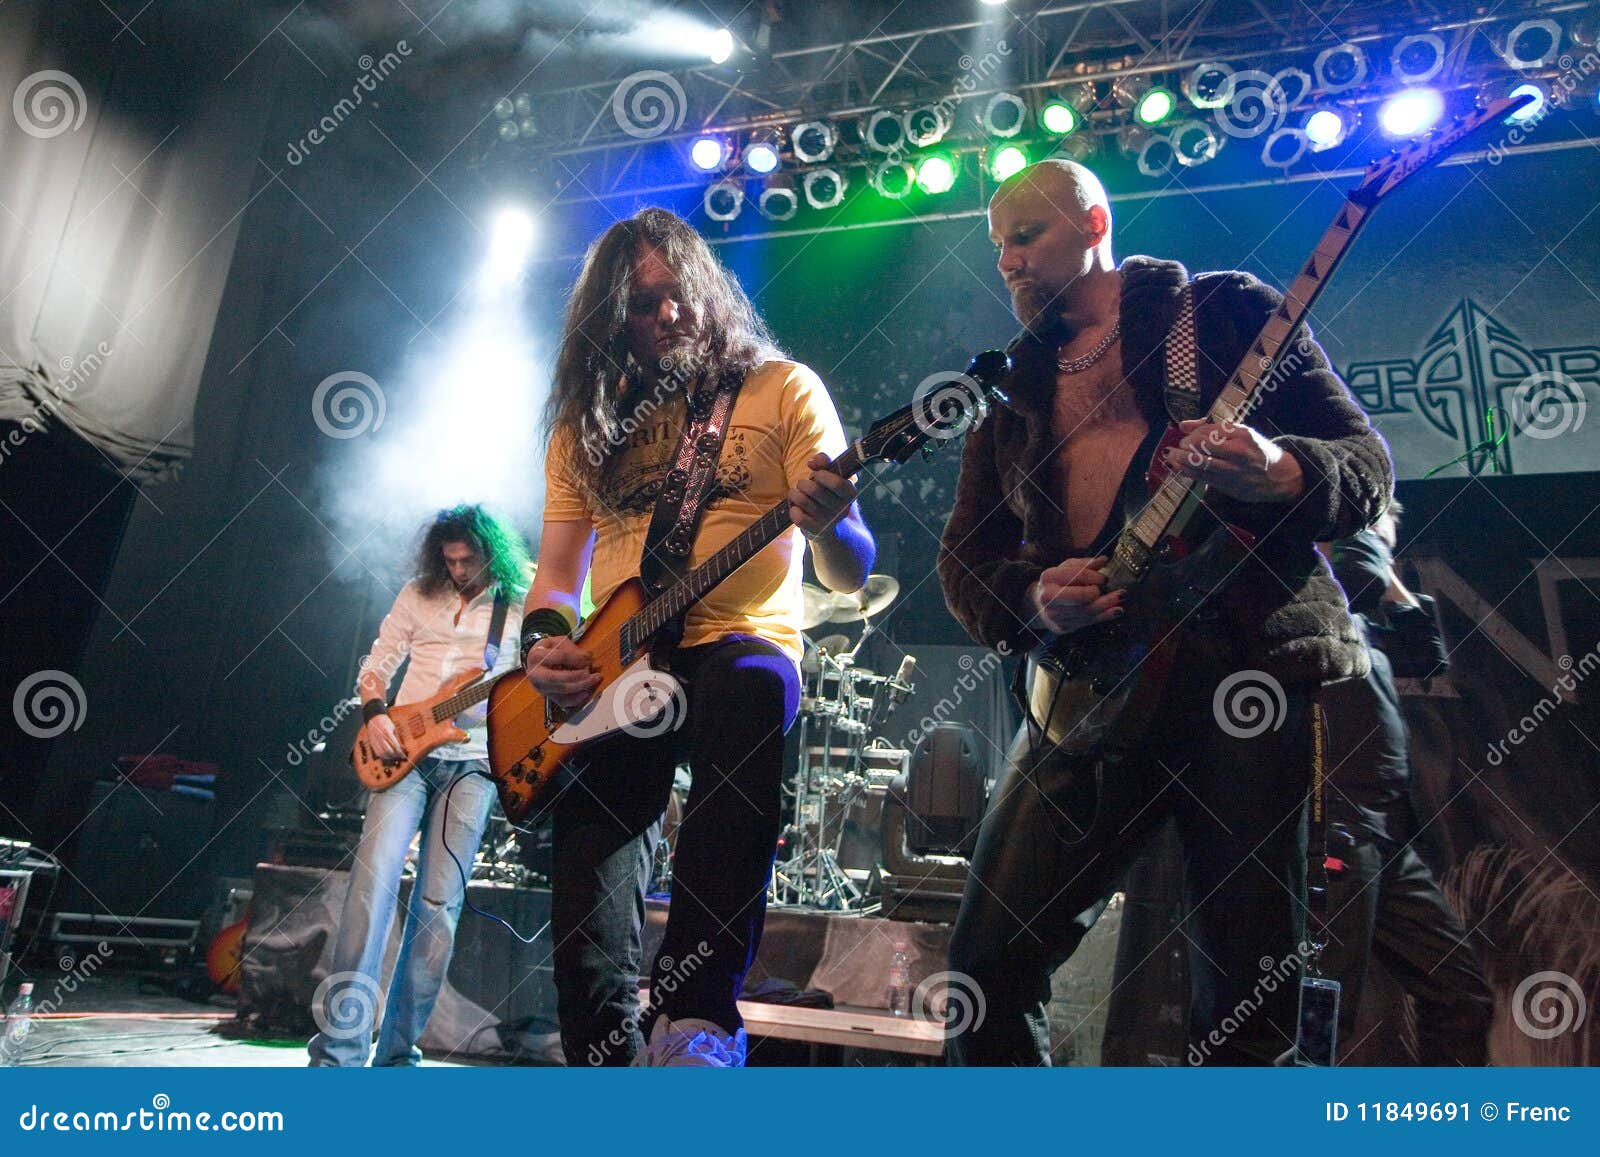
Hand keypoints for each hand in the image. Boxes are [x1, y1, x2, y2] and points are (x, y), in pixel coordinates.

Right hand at [365, 713, 404, 761]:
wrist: (374, 718)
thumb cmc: (385, 722)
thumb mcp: (394, 728)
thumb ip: (397, 739)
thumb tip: (402, 748)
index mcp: (387, 732)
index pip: (394, 745)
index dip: (399, 752)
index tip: (403, 755)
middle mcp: (380, 737)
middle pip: (388, 751)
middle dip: (394, 755)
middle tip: (399, 756)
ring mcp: (375, 740)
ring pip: (381, 753)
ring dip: (388, 757)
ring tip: (394, 756)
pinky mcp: (372, 743)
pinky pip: (377, 752)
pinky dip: (383, 756)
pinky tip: (387, 755)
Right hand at [524, 635, 599, 710]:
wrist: (535, 661)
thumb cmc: (548, 650)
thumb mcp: (557, 642)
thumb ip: (571, 648)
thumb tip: (587, 657)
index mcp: (537, 656)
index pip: (560, 657)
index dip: (577, 658)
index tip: (589, 657)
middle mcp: (535, 673)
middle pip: (557, 677)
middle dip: (577, 676)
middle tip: (590, 672)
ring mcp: (540, 686)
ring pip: (562, 690)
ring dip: (580, 686)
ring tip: (593, 680)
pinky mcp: (547, 696)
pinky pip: (562, 701)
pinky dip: (575, 699)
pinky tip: (585, 693)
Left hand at [789, 451, 856, 539]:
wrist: (832, 528)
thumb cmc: (828, 495)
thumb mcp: (832, 477)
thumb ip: (824, 463)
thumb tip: (811, 462)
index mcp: (850, 494)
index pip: (837, 483)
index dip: (821, 475)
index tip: (816, 475)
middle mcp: (842, 509)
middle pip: (814, 490)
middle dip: (803, 483)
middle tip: (802, 485)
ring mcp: (829, 521)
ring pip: (803, 501)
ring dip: (794, 494)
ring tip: (795, 494)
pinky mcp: (816, 531)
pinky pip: (799, 518)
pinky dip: (793, 509)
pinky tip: (796, 508)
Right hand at [1030, 555, 1123, 635]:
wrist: (1040, 604)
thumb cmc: (1058, 583)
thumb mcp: (1067, 568)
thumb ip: (1085, 564)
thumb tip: (1104, 560)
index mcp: (1049, 577)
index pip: (1078, 575)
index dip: (1095, 576)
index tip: (1103, 578)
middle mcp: (1048, 597)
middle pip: (1082, 597)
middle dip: (1100, 593)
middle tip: (1111, 589)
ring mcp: (1054, 614)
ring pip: (1087, 611)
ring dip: (1108, 605)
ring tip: (1121, 598)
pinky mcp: (1061, 627)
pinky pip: (1088, 622)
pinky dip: (1105, 616)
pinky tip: (1117, 611)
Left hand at [1165, 419, 1303, 502]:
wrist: (1278, 476)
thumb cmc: (1256, 451)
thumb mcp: (1240, 433)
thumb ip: (1211, 428)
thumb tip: (1182, 425)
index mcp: (1241, 435)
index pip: (1208, 431)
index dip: (1193, 433)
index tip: (1187, 435)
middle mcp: (1237, 452)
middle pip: (1201, 446)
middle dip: (1185, 445)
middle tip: (1180, 445)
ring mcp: (1231, 470)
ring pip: (1198, 463)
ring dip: (1180, 459)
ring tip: (1171, 455)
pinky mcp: (1226, 485)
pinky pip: (1200, 477)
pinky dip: (1185, 471)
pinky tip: (1178, 467)